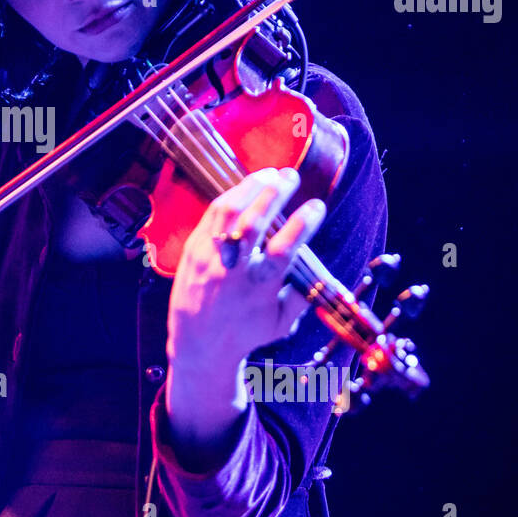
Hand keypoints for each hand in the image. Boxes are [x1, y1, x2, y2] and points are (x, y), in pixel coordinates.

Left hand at [166, 167, 327, 378]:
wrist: (198, 342)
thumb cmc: (245, 332)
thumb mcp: (282, 323)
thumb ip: (303, 295)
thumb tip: (324, 268)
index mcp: (259, 288)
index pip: (284, 249)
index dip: (302, 224)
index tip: (317, 205)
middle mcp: (232, 270)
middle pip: (253, 224)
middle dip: (274, 194)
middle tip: (292, 176)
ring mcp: (210, 257)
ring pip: (229, 213)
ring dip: (251, 188)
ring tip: (271, 174)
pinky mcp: (193, 249)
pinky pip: (212, 216)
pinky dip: (231, 196)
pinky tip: (246, 187)